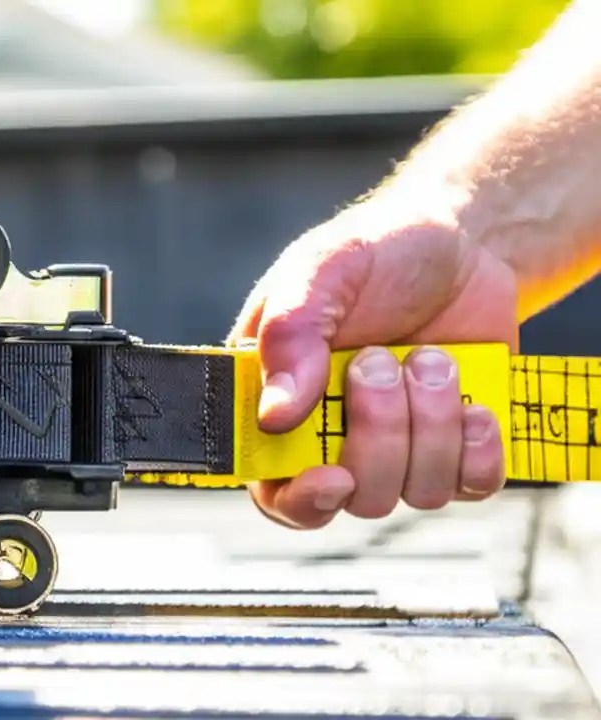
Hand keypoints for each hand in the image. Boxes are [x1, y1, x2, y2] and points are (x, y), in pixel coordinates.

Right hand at [227, 192, 517, 528]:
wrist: (458, 243)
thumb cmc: (373, 251)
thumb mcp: (319, 272)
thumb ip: (289, 336)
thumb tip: (273, 415)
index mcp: (278, 403)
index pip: (273, 490)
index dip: (302, 500)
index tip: (334, 476)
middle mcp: (334, 438)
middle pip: (356, 496)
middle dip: (382, 430)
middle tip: (383, 359)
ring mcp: (398, 448)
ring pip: (418, 491)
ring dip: (433, 423)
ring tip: (431, 359)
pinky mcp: (456, 448)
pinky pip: (472, 486)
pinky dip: (478, 448)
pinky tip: (473, 401)